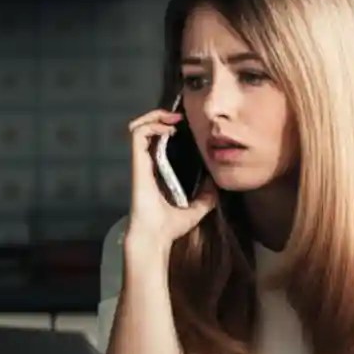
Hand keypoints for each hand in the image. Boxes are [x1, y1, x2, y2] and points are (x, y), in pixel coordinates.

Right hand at [125, 107, 218, 252]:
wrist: (155, 237)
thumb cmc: (169, 227)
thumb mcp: (196, 209)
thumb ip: (206, 197)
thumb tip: (216, 183)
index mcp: (158, 172)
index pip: (157, 141)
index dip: (166, 127)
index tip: (183, 125)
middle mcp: (147, 165)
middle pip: (145, 129)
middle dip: (160, 116)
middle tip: (178, 117)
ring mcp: (141, 164)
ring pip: (138, 128)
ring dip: (154, 117)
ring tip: (172, 119)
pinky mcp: (138, 165)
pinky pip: (138, 136)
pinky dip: (151, 126)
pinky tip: (167, 130)